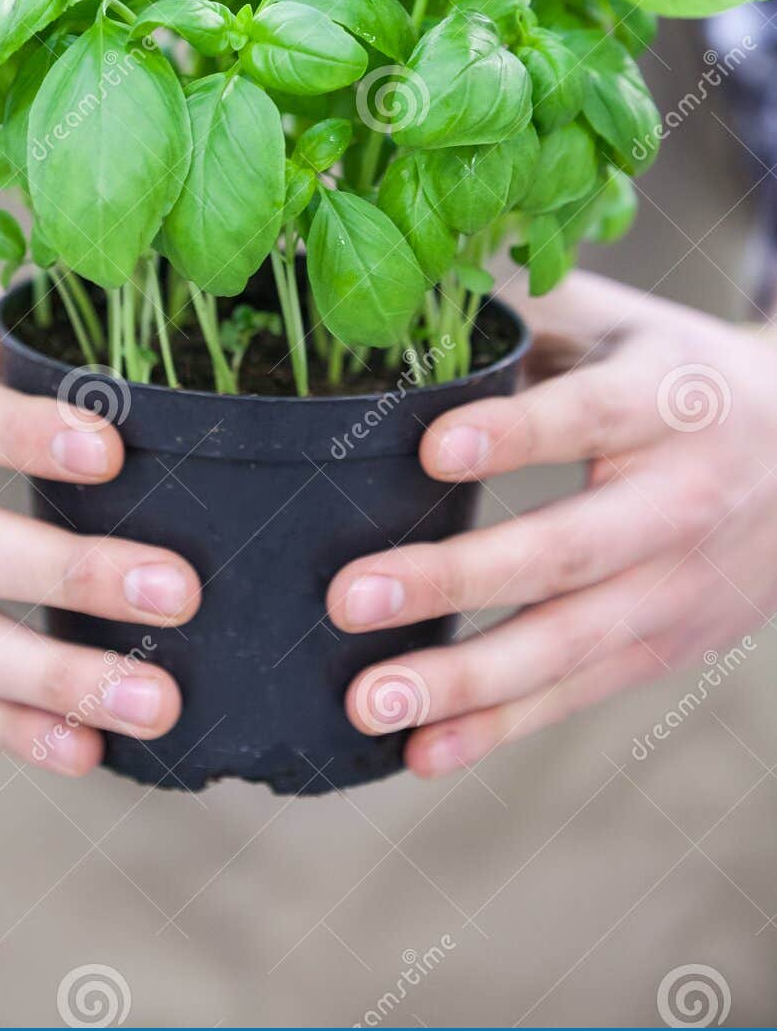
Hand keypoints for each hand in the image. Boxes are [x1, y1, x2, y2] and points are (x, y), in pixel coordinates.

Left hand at [327, 271, 776, 776]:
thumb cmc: (681, 378)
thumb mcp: (625, 324)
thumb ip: (529, 309)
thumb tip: (410, 278)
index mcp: (665, 401)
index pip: (586, 416)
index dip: (514, 434)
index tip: (431, 445)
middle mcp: (678, 501)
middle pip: (568, 550)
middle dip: (457, 580)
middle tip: (350, 597)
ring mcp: (674, 588)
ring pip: (568, 644)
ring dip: (464, 682)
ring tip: (369, 700)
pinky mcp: (663, 648)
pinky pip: (576, 695)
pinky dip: (499, 729)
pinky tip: (422, 752)